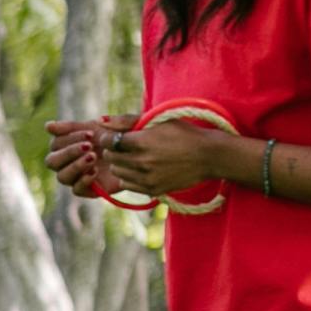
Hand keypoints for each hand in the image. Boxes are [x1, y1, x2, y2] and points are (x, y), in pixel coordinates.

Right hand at [44, 112, 116, 190]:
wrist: (143, 153)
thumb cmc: (121, 135)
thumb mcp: (100, 126)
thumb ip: (73, 126)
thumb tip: (47, 127)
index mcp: (68, 144)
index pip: (55, 143)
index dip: (69, 138)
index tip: (90, 133)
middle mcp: (69, 162)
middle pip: (52, 162)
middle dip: (69, 152)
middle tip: (89, 145)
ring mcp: (78, 177)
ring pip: (62, 177)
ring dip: (75, 166)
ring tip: (94, 157)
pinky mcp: (90, 189)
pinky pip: (76, 190)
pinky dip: (83, 180)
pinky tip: (95, 171)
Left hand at [96, 109, 250, 202]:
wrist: (208, 156)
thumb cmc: (183, 133)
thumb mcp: (158, 120)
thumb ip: (128, 121)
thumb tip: (102, 121)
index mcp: (142, 142)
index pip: (109, 142)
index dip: (108, 138)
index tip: (113, 137)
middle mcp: (142, 162)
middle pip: (111, 158)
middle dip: (113, 151)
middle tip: (123, 147)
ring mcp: (147, 178)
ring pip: (117, 172)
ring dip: (120, 164)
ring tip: (133, 157)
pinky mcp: (153, 190)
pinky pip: (127, 185)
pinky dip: (129, 177)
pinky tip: (140, 169)